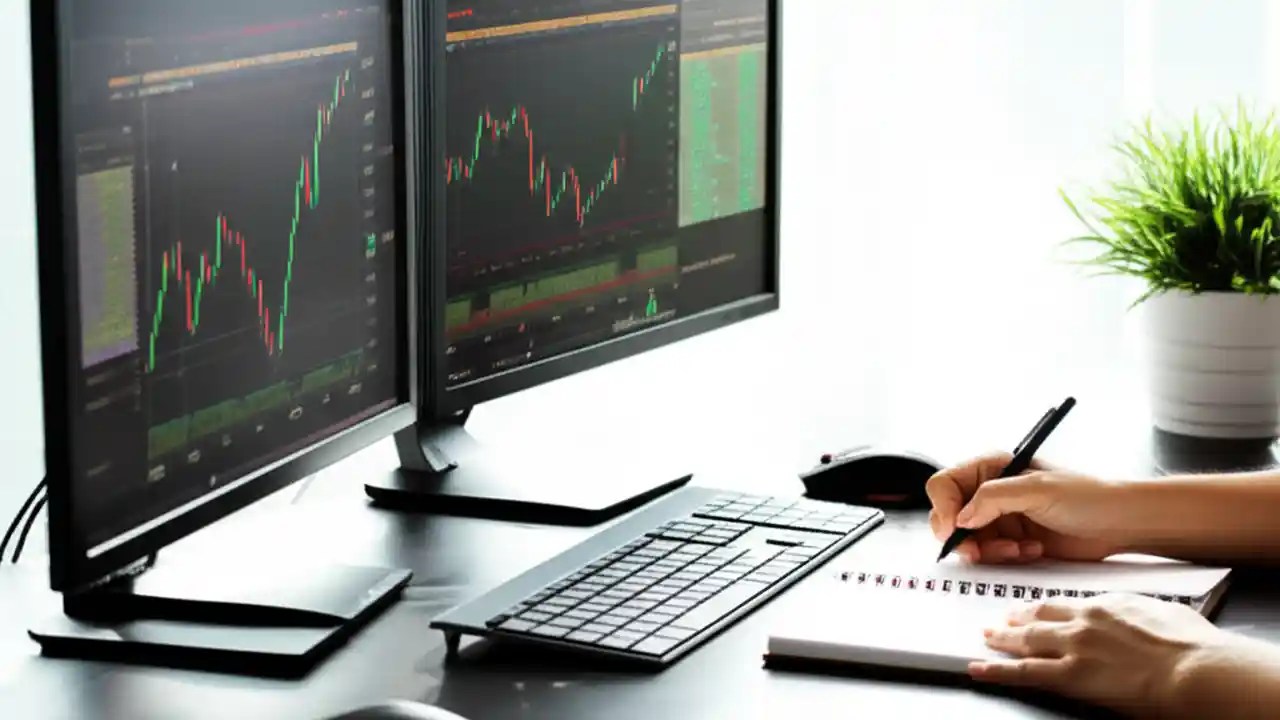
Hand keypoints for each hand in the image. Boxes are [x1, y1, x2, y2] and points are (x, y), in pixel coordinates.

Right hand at [926, 452, 1127, 562]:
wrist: (1121, 524)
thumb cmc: (1088, 496)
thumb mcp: (1038, 489)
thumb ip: (994, 498)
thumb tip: (961, 518)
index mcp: (992, 467)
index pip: (945, 484)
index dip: (943, 507)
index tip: (954, 530)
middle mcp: (990, 490)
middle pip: (949, 515)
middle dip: (962, 537)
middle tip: (977, 552)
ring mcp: (999, 517)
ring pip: (967, 540)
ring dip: (988, 550)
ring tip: (1019, 550)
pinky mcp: (1011, 541)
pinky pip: (989, 555)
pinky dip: (1004, 558)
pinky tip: (1032, 552)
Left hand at [971, 593, 1227, 718]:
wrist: (1197, 670)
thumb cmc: (1194, 648)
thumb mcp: (1169, 615)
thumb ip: (1146, 614)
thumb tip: (1151, 619)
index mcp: (1107, 605)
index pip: (1066, 604)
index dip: (1045, 608)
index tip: (1035, 609)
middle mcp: (1084, 621)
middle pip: (1040, 616)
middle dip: (1017, 619)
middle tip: (1001, 620)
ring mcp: (1074, 647)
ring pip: (1027, 641)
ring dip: (1002, 640)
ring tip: (987, 638)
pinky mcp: (1071, 676)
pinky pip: (1024, 672)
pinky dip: (997, 670)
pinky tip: (980, 668)